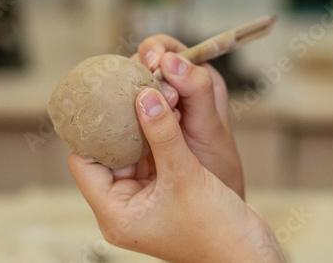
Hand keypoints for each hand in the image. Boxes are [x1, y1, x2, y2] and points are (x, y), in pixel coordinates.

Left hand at [69, 88, 283, 261]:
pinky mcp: (167, 190)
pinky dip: (161, 133)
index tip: (102, 100)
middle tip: (132, 87)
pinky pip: (156, 154)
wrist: (247, 251)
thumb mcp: (183, 175)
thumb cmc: (214, 228)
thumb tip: (144, 96)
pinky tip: (170, 108)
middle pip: (109, 153)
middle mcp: (126, 206)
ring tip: (152, 91)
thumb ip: (162, 133)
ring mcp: (147, 198)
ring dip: (143, 123)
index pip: (85, 163)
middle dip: (122, 121)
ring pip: (135, 150)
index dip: (92, 131)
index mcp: (116, 214)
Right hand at [131, 34, 244, 197]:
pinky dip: (117, 119)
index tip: (153, 62)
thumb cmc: (217, 166)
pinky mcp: (134, 131)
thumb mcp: (209, 126)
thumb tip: (172, 59)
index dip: (156, 49)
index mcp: (196, 79)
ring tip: (140, 115)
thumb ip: (197, 91)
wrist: (210, 206)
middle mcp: (173, 90)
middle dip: (138, 73)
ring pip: (128, 89)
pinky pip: (121, 115)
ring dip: (128, 98)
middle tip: (143, 92)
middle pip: (142, 65)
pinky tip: (118, 129)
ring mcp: (151, 110)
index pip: (168, 48)